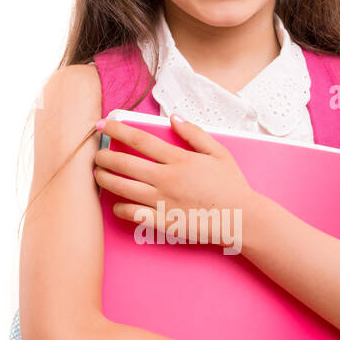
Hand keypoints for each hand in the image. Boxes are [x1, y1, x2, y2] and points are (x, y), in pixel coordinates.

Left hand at [93, 113, 254, 246]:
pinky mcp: (164, 222)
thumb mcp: (219, 152)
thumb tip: (174, 117)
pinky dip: (120, 208)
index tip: (104, 124)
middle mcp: (167, 179)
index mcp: (179, 159)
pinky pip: (133, 214)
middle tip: (96, 154)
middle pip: (125, 163)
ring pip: (124, 188)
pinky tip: (117, 203)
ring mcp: (164, 201)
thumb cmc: (232, 186)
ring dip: (107, 179)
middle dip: (105, 156)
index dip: (117, 129)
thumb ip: (194, 133)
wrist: (243, 219)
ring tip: (99, 175)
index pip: (140, 139)